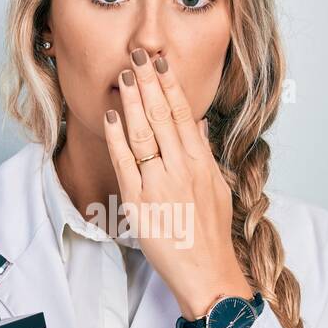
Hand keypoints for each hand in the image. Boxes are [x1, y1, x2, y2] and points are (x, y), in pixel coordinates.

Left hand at [102, 47, 253, 320]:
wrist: (207, 273)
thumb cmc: (211, 234)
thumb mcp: (216, 186)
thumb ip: (203, 152)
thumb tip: (195, 122)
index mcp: (201, 164)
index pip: (183, 115)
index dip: (170, 86)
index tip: (160, 64)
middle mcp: (181, 169)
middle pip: (162, 117)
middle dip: (149, 83)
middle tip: (138, 55)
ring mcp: (159, 185)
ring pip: (143, 133)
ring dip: (133, 101)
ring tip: (125, 75)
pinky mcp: (139, 203)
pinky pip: (125, 163)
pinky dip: (116, 137)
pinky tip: (111, 116)